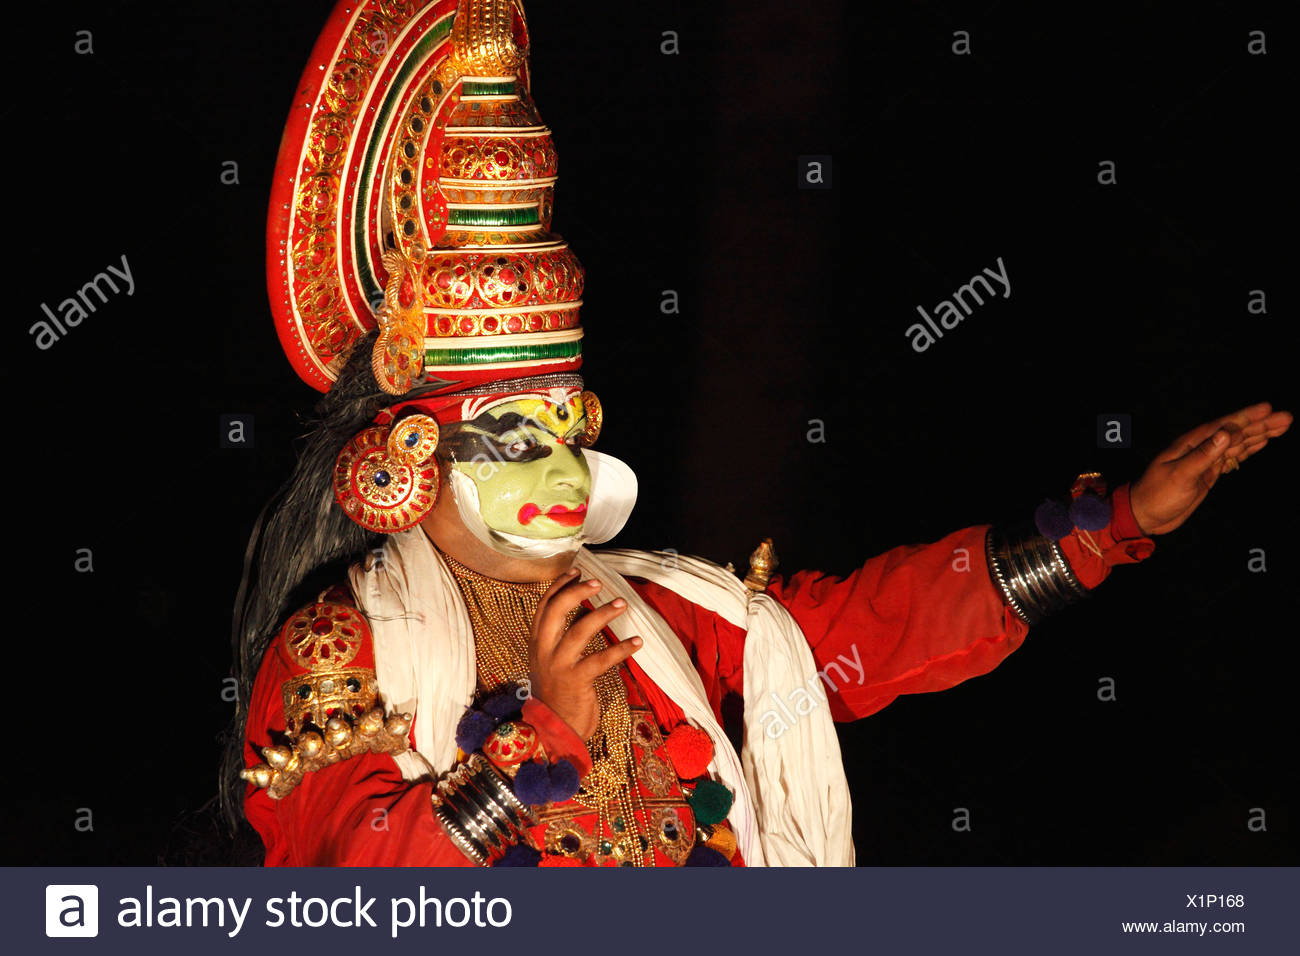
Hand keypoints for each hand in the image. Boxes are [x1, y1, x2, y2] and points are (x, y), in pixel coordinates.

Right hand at [527, 569, 641, 739]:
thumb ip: (560, 641)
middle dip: (576, 592)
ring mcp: (558, 666)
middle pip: (555, 611)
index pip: (543, 607)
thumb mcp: (551, 664)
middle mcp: (544, 651)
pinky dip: (621, 649)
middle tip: (598, 582)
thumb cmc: (557, 696)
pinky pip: (600, 660)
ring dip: (602, 614)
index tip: (576, 571)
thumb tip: (583, 612)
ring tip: (622, 604)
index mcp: (537, 644)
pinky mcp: (575, 681)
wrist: (551, 732)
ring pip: (579, 630)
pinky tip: (637, 642)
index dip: (558, 586)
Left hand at [1129, 401, 1291, 535]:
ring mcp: (1206, 459)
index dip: (1246, 417)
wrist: (1146, 515)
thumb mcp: (1180, 475)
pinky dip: (1248, 449)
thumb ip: (1203, 455)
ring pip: (1237, 443)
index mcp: (1191, 443)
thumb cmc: (1157, 494)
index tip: (1267, 408)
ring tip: (1282, 426)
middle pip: (1235, 432)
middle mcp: (1200, 448)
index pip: (1223, 426)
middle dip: (1261, 424)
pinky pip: (1233, 457)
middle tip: (1287, 417)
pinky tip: (1262, 442)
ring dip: (1259, 434)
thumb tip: (1225, 434)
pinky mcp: (1209, 472)